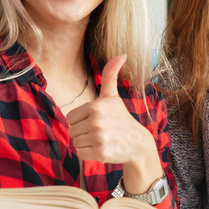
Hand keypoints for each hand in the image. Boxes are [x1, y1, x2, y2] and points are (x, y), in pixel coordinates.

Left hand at [66, 56, 161, 192]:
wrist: (137, 143)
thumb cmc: (121, 119)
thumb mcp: (113, 97)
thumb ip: (110, 75)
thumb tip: (122, 54)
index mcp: (95, 106)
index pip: (70, 118)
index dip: (81, 121)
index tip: (96, 121)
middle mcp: (96, 121)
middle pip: (72, 131)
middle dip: (83, 133)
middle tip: (100, 132)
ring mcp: (98, 137)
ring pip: (75, 142)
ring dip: (86, 143)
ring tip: (101, 140)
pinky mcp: (100, 152)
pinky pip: (80, 153)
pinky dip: (88, 154)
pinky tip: (102, 149)